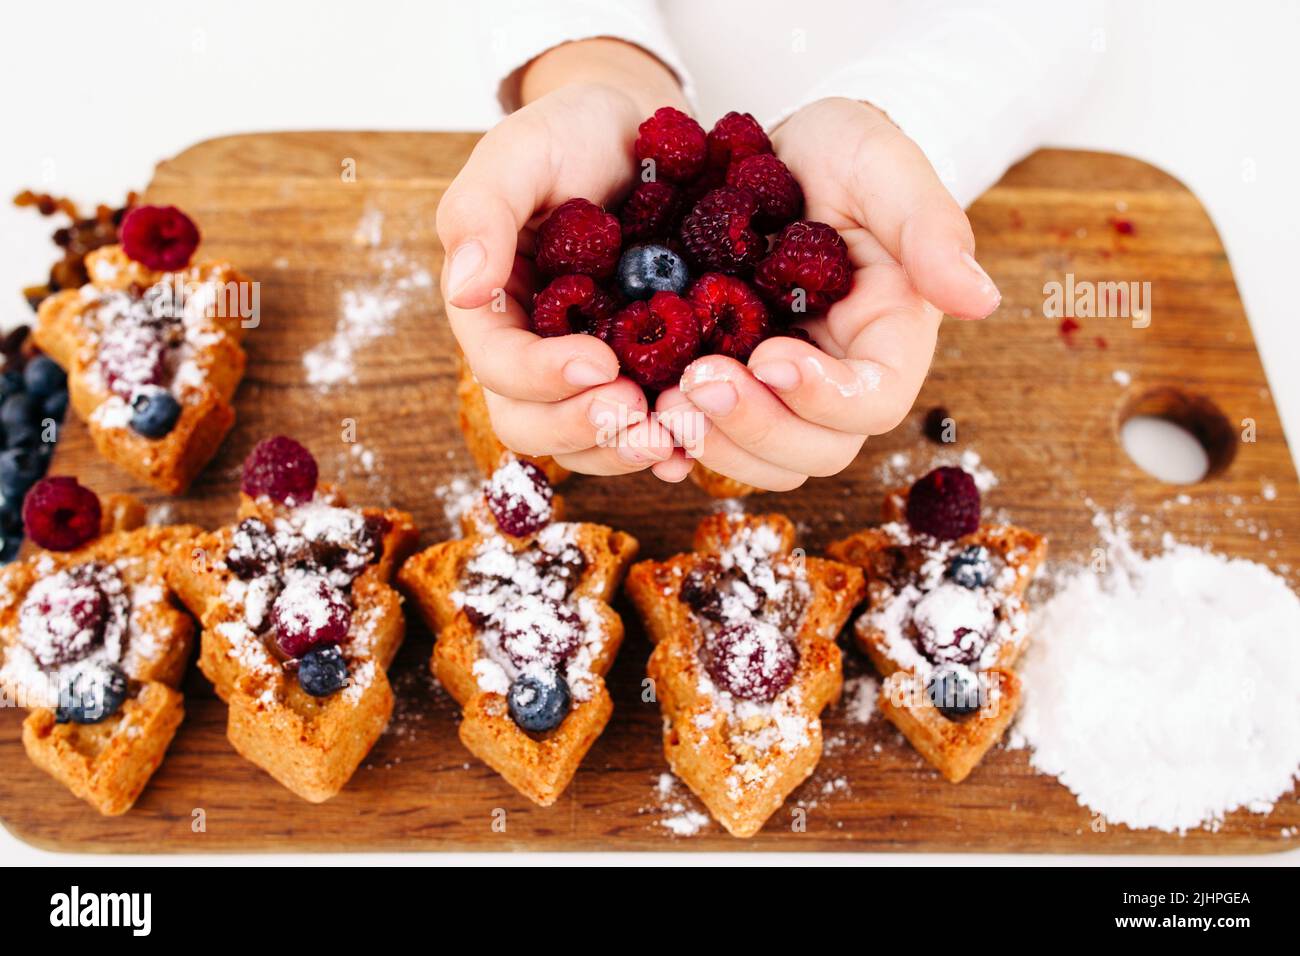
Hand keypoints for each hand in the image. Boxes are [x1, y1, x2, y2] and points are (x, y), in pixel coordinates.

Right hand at [437, 40, 693, 481]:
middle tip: (638, 415)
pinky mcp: (641, 374)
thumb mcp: (522, 151)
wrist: (642, 131)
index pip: (499, 364)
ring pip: (585, 441)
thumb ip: (482, 212)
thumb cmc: (573, 132)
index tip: (598, 363)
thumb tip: (464, 289)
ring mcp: (587, 369)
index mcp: (492, 306)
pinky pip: (640, 429)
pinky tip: (694, 451)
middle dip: (582, 428)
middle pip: (532, 421)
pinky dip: (666, 446)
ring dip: (624, 449)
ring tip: (674, 437)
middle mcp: (533, 350)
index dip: (541, 376)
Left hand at [657, 97, 1000, 490]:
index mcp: (888, 341)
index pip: (873, 402)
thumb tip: (981, 300)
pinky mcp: (730, 385)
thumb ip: (931, 227)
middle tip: (697, 384)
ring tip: (662, 399)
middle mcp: (837, 381)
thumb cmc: (843, 153)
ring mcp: (781, 393)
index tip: (772, 359)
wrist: (779, 155)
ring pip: (761, 459)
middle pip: (814, 450)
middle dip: (755, 428)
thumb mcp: (885, 167)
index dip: (825, 398)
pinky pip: (711, 438)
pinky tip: (640, 413)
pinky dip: (676, 438)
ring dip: (712, 442)